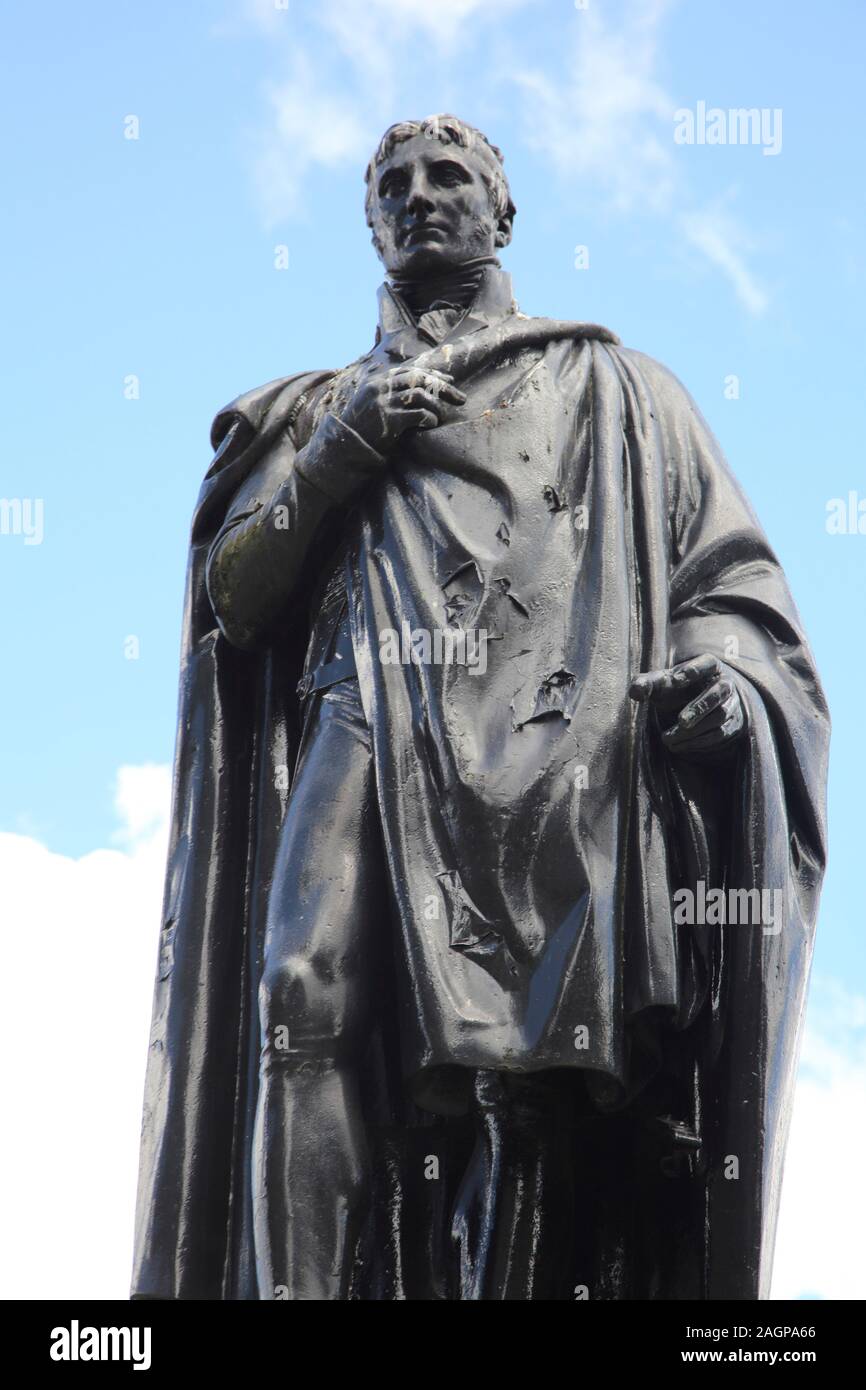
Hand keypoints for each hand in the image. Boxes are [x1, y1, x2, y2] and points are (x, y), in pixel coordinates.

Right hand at [338, 363, 465, 455]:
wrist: (344, 446)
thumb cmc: (361, 427)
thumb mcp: (370, 402)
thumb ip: (387, 391)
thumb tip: (410, 384)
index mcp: (377, 380)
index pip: (411, 371)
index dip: (433, 375)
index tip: (450, 381)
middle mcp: (380, 387)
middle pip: (420, 379)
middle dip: (444, 388)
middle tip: (461, 399)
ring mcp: (384, 403)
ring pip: (420, 395)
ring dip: (437, 405)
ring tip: (442, 415)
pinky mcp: (389, 420)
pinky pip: (418, 415)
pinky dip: (429, 418)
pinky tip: (432, 423)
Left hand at [629, 654, 745, 755]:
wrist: (700, 706)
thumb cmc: (678, 689)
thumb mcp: (663, 683)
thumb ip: (647, 683)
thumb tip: (635, 690)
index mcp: (709, 666)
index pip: (707, 663)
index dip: (694, 670)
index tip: (675, 680)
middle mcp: (725, 684)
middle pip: (717, 694)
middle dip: (699, 707)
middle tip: (681, 721)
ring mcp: (731, 705)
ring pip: (719, 717)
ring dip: (694, 730)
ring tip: (667, 738)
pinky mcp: (732, 725)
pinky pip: (719, 734)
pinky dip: (698, 742)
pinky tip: (677, 746)